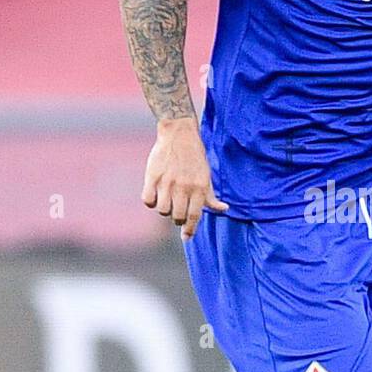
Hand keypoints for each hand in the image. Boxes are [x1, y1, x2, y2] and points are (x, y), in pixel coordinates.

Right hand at [141, 116, 227, 239]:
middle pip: (177, 216)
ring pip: (162, 210)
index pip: (194, 216)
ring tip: (167, 199)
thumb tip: (224, 209)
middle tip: (178, 210)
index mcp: (199, 187)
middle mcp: (183, 186)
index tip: (186, 237)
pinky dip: (150, 201)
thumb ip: (211, 196)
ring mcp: (167, 182)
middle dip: (178, 218)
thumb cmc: (195, 157)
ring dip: (165, 209)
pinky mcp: (152, 176)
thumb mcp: (207, 176)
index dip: (190, 229)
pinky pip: (148, 200)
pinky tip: (155, 194)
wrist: (179, 134)